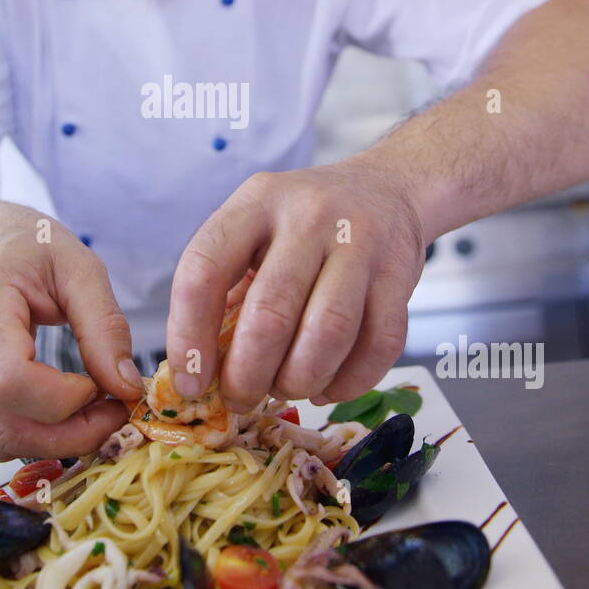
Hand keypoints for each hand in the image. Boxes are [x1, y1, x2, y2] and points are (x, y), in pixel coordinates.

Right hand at [0, 201, 142, 459]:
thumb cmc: (25, 245)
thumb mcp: (78, 266)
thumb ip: (104, 325)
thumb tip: (126, 386)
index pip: (8, 380)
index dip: (62, 399)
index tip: (99, 383)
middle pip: (5, 425)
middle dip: (71, 432)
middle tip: (114, 409)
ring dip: (57, 441)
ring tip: (94, 409)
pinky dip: (39, 437)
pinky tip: (69, 411)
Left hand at [165, 155, 425, 412]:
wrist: (386, 190)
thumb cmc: (304, 225)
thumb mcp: (255, 232)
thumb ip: (227, 291)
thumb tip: (198, 375)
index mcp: (256, 202)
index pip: (204, 270)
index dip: (188, 334)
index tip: (188, 382)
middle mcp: (308, 216)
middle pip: (270, 314)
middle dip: (247, 375)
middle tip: (239, 399)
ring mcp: (360, 243)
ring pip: (328, 333)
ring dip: (300, 380)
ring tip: (286, 389)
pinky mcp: (400, 274)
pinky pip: (379, 345)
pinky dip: (349, 382)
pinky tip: (328, 387)